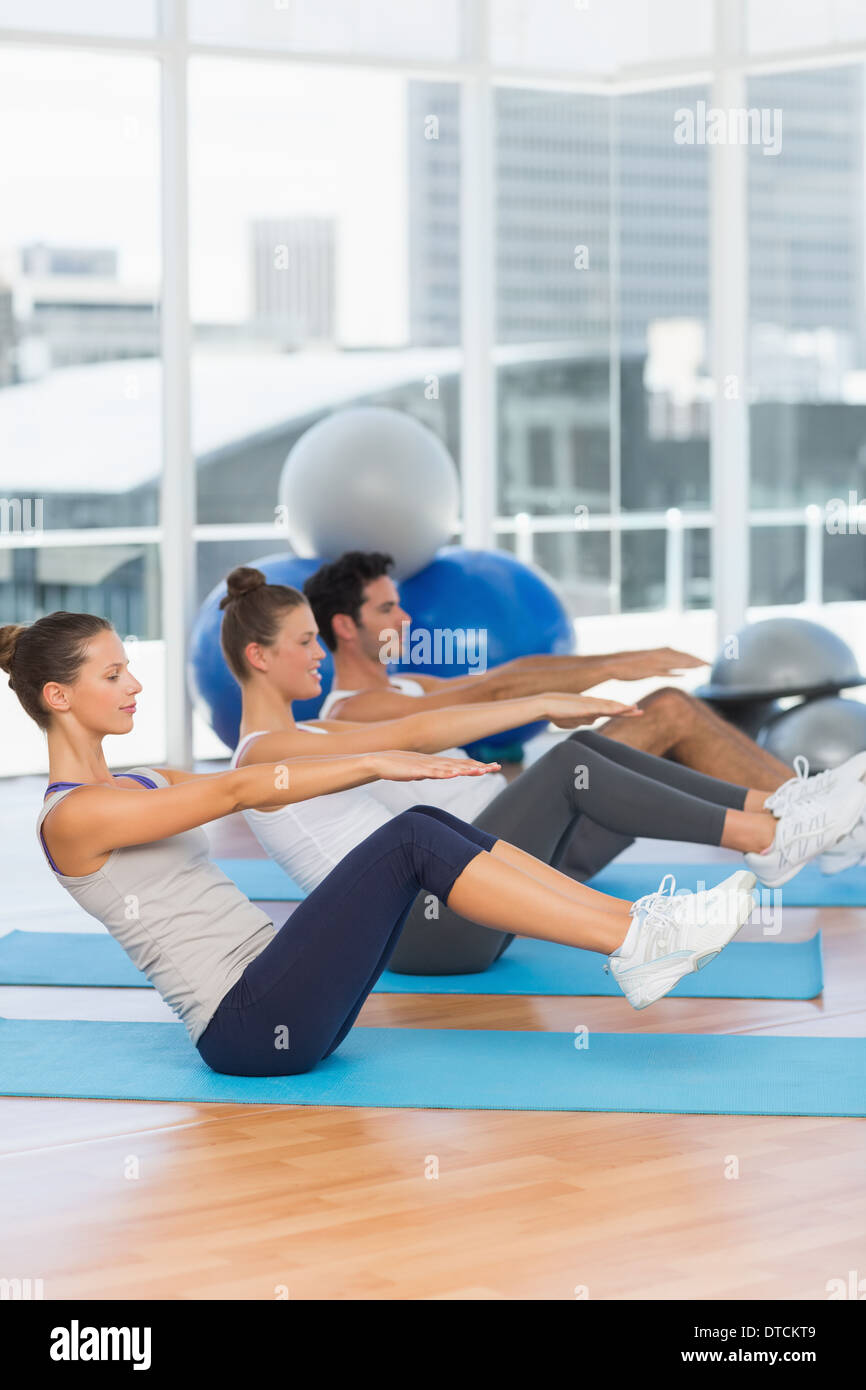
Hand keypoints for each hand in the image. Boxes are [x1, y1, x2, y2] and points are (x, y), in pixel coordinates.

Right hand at [370, 750, 500, 781]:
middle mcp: (436, 763)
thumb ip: (434, 772)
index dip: (479, 765)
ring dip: (466, 769)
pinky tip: (455, 774)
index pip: (463, 764)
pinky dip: (445, 773)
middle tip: (497, 767)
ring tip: (481, 770)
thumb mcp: (422, 771)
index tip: (494, 767)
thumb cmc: (399, 767)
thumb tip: (445, 773)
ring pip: (450, 768)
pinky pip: (433, 772)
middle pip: (461, 764)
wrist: (379, 761)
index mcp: (438, 763)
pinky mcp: (417, 770)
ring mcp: (427, 766)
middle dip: (480, 766)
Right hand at [539, 694, 643, 727]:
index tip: (633, 712)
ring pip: (610, 706)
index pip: (610, 711)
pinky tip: (620, 708)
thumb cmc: (558, 714)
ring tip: (635, 709)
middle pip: (613, 707)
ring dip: (623, 708)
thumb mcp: (574, 721)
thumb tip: (593, 721)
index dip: (622, 712)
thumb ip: (584, 720)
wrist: (546, 706)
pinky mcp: (584, 707)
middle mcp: (593, 705)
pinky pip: (601, 708)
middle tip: (640, 711)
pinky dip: (612, 708)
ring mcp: (589, 705)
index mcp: (591, 709)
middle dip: (627, 710)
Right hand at [607, 648, 707, 679]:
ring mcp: (654, 663)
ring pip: (675, 663)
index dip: (693, 657)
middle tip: (710, 664)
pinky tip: (684, 675)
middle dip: (697, 660)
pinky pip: (663, 672)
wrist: (612, 665)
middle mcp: (659, 655)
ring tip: (703, 667)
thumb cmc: (629, 664)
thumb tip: (669, 667)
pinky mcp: (648, 671)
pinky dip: (674, 673)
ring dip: (690, 665)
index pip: (680, 654)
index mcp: (659, 652)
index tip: (704, 661)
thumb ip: (659, 662)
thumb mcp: (646, 661)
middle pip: (681, 657)